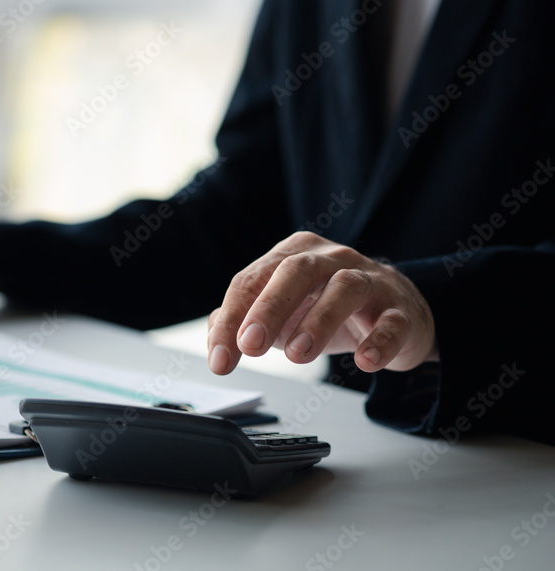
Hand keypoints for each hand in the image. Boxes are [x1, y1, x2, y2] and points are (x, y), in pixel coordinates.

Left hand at [206, 231, 436, 375]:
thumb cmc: (329, 309)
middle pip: (295, 271)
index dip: (232, 318)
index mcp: (294, 255)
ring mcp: (370, 281)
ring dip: (319, 321)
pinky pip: (393, 321)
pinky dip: (380, 341)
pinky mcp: (401, 310)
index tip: (221, 358)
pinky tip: (365, 361)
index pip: (253, 280)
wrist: (397, 314)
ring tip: (298, 355)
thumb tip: (215, 337)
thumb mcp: (281, 313)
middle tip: (251, 345)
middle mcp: (331, 259)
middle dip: (269, 307)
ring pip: (345, 288)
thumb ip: (243, 321)